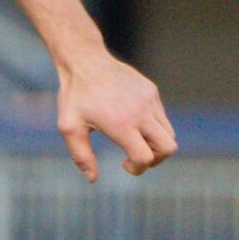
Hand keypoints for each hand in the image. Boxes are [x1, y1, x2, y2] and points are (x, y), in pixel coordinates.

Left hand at [57, 47, 176, 181]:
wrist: (85, 60)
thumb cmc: (75, 95)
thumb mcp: (69, 127)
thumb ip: (81, 156)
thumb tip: (93, 179)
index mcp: (121, 124)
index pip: (145, 157)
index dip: (138, 168)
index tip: (124, 164)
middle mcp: (140, 112)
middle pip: (168, 147)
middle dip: (155, 159)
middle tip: (135, 156)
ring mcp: (149, 100)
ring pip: (169, 133)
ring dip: (156, 144)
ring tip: (134, 141)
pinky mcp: (151, 91)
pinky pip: (162, 117)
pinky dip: (154, 127)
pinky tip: (132, 122)